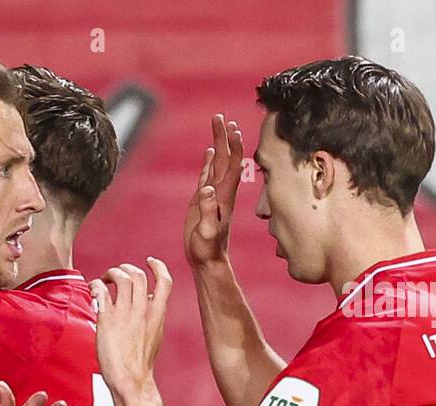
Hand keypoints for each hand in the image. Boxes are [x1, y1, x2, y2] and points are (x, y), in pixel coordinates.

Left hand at [92, 258, 171, 394]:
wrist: (131, 379)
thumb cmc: (140, 363)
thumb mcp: (155, 336)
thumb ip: (152, 316)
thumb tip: (147, 300)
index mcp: (157, 314)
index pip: (165, 282)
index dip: (158, 266)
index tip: (149, 261)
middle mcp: (143, 310)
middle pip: (138, 275)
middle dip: (126, 268)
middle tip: (116, 275)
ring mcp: (125, 314)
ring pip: (121, 278)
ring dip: (110, 274)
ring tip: (103, 280)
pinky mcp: (107, 319)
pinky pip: (101, 290)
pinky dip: (96, 284)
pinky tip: (93, 290)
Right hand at [184, 114, 243, 268]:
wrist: (208, 260)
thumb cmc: (207, 249)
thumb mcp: (207, 232)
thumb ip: (208, 211)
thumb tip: (206, 189)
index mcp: (223, 196)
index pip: (232, 165)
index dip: (233, 146)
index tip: (231, 128)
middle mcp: (220, 191)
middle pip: (225, 158)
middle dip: (223, 136)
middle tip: (220, 116)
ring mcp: (212, 195)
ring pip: (217, 163)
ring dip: (218, 144)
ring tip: (217, 125)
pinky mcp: (203, 201)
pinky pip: (207, 175)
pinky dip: (209, 161)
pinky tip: (209, 152)